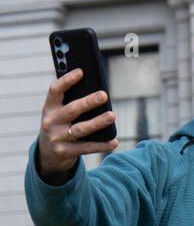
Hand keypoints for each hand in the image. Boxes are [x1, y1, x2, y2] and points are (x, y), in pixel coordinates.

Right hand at [37, 68, 117, 182]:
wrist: (47, 153)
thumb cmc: (59, 124)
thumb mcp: (58, 112)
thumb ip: (70, 101)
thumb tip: (97, 91)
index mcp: (49, 107)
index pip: (55, 90)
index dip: (67, 80)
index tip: (81, 72)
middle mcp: (51, 122)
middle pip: (71, 110)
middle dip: (88, 102)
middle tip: (104, 95)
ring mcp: (57, 138)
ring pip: (80, 129)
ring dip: (97, 122)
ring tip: (112, 115)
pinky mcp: (65, 152)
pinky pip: (86, 148)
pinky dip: (102, 145)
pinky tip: (114, 141)